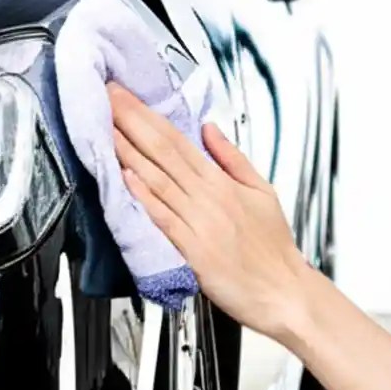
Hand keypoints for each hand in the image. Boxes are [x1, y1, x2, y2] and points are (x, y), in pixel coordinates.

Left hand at [108, 83, 316, 340]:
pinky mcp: (192, 250)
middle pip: (162, 150)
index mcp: (221, 182)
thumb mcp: (262, 191)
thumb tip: (209, 128)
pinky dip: (144, 196)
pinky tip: (126, 178)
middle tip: (107, 96)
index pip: (176, 138)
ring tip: (105, 128)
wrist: (285, 293)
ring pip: (158, 178)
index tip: (124, 96)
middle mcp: (208, 196)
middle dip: (131, 121)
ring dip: (128, 151)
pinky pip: (163, 217)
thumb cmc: (273, 249)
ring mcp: (199, 222)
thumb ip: (232, 157)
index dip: (147, 115)